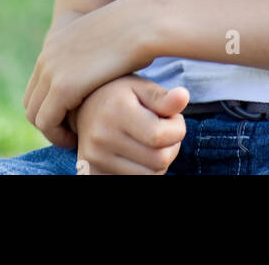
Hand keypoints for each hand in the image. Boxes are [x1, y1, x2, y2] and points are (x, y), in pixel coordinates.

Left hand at [24, 0, 151, 142]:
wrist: (142, 23)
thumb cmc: (135, 34)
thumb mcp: (102, 40)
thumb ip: (89, 55)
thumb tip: (93, 69)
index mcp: (54, 42)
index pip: (37, 86)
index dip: (52, 107)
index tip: (73, 118)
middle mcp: (46, 56)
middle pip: (31, 102)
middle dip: (50, 121)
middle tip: (73, 132)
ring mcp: (51, 70)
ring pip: (35, 115)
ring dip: (53, 131)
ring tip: (76, 136)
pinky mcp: (62, 86)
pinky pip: (46, 123)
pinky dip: (59, 136)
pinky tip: (78, 137)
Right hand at [73, 76, 189, 175]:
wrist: (84, 107)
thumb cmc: (119, 95)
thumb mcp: (142, 87)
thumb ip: (163, 97)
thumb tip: (183, 97)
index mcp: (115, 111)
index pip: (160, 136)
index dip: (177, 128)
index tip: (174, 118)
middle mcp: (101, 138)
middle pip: (158, 160)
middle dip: (172, 146)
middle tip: (165, 130)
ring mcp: (94, 159)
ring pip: (151, 176)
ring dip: (159, 161)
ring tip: (151, 142)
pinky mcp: (93, 173)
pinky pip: (135, 182)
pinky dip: (145, 171)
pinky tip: (139, 154)